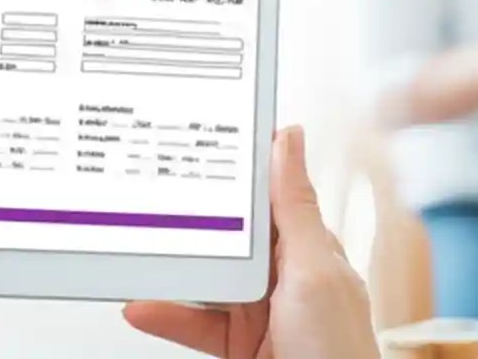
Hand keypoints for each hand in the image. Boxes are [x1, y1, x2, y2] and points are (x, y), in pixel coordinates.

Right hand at [122, 126, 377, 358]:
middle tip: (155, 200)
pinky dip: (168, 315)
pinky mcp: (241, 345)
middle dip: (196, 219)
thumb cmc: (338, 353)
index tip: (207, 141)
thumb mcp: (313, 271)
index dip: (244, 169)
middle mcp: (289, 278)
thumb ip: (295, 209)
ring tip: (139, 254)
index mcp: (314, 249)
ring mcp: (264, 313)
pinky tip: (142, 306)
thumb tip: (291, 141)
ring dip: (173, 271)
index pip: (275, 195)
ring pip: (208, 280)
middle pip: (233, 236)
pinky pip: (197, 323)